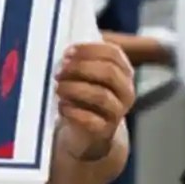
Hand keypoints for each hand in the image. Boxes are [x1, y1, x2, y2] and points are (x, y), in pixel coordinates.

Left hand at [55, 43, 134, 161]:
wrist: (88, 134)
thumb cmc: (85, 96)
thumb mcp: (88, 75)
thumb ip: (82, 59)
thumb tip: (66, 51)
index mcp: (124, 71)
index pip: (113, 53)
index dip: (89, 50)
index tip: (67, 53)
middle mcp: (126, 91)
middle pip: (109, 72)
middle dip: (81, 68)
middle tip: (59, 71)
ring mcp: (118, 112)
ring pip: (100, 95)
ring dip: (75, 88)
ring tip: (58, 88)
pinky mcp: (105, 131)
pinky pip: (91, 120)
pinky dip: (73, 112)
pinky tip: (62, 107)